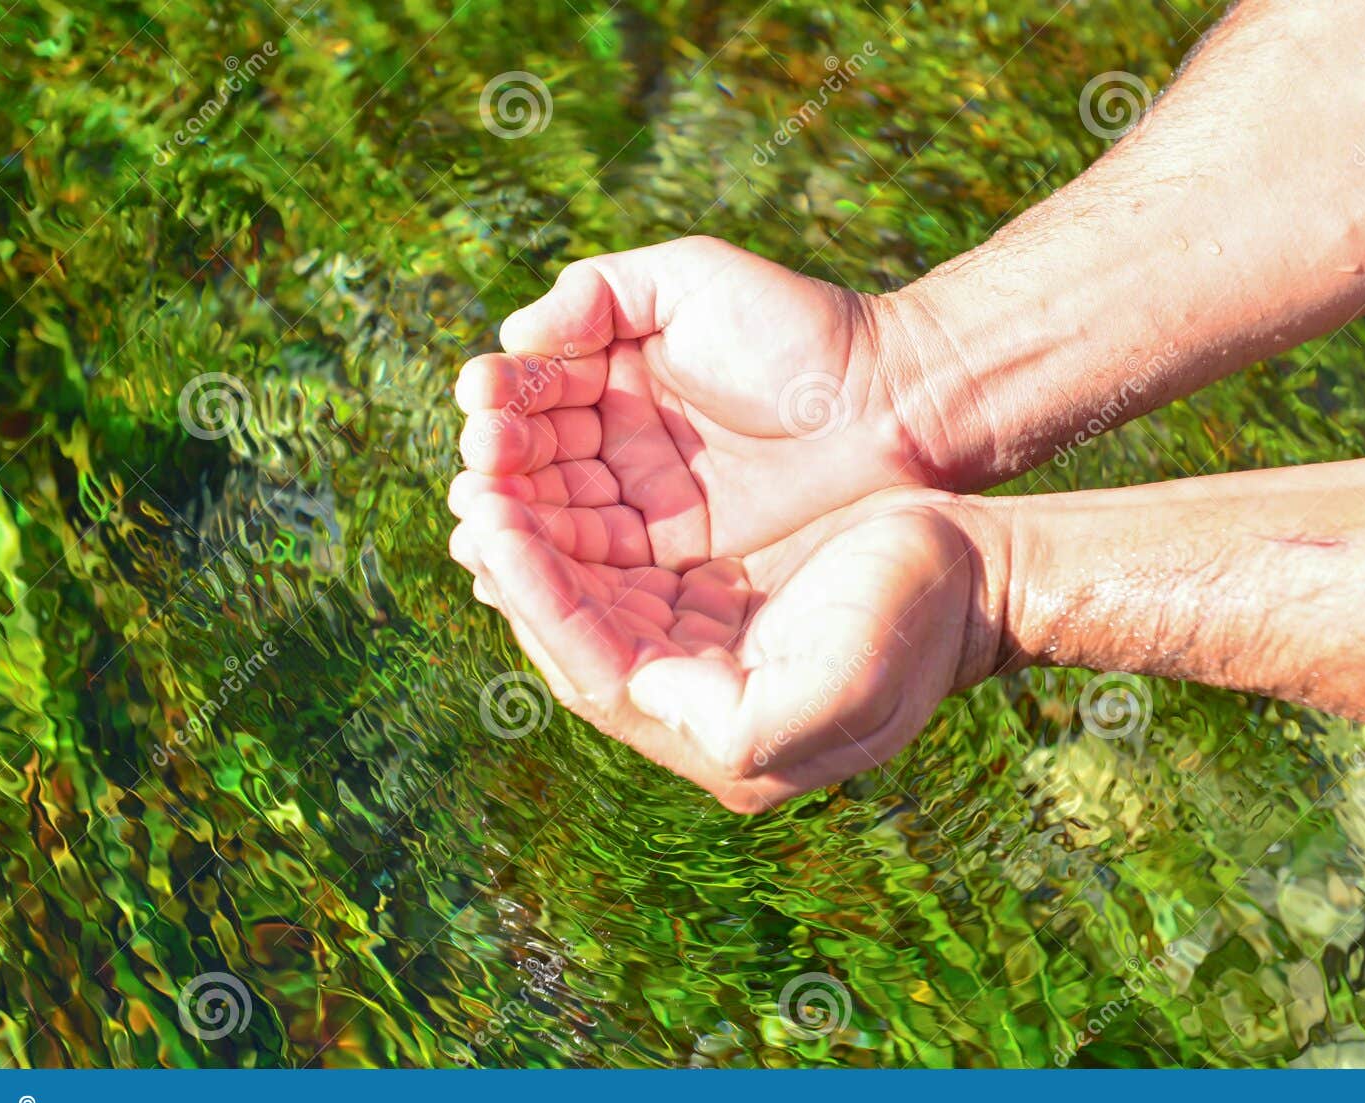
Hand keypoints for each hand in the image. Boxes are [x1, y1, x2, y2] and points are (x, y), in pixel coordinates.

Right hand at [450, 235, 934, 566]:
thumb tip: (515, 333)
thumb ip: (600, 294)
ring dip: (516, 513)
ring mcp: (636, 490)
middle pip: (535, 450)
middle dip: (501, 456)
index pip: (536, 382)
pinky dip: (556, 560)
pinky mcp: (667, 546)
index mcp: (608, 363)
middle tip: (482, 460)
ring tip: (481, 514)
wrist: (883, 401)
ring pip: (556, 506)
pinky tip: (515, 560)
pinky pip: (600, 556)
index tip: (484, 398)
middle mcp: (612, 429)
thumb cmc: (795, 325)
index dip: (504, 392)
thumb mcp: (692, 279)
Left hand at [450, 485, 1001, 811]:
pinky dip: (575, 536)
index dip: (537, 601)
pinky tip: (540, 492)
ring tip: (485, 484)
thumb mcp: (845, 683)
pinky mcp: (706, 610)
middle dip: (518, 571)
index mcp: (717, 738)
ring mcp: (696, 658)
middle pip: (575, 641)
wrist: (974, 574)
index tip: (488, 527)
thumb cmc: (918, 620)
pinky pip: (616, 574)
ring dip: (536, 548)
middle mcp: (693, 709)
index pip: (595, 671)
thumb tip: (650, 706)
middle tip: (467, 498)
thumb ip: (748, 724)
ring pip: (588, 605)